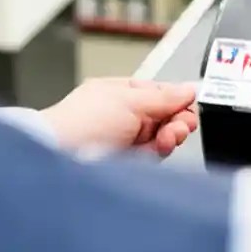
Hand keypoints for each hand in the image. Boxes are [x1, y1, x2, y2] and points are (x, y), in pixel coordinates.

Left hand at [41, 78, 198, 156]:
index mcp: (119, 93)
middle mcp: (123, 116)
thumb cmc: (80, 123)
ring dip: (173, 133)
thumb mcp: (128, 100)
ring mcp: (126, 140)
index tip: (190, 103)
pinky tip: (164, 144)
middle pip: (164, 116)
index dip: (176, 98)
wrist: (61, 156)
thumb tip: (188, 89)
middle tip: (183, 122)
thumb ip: (163, 96)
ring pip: (162, 136)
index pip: (158, 93)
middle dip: (178, 118)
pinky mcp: (129, 162)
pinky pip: (155, 153)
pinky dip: (163, 148)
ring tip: (172, 134)